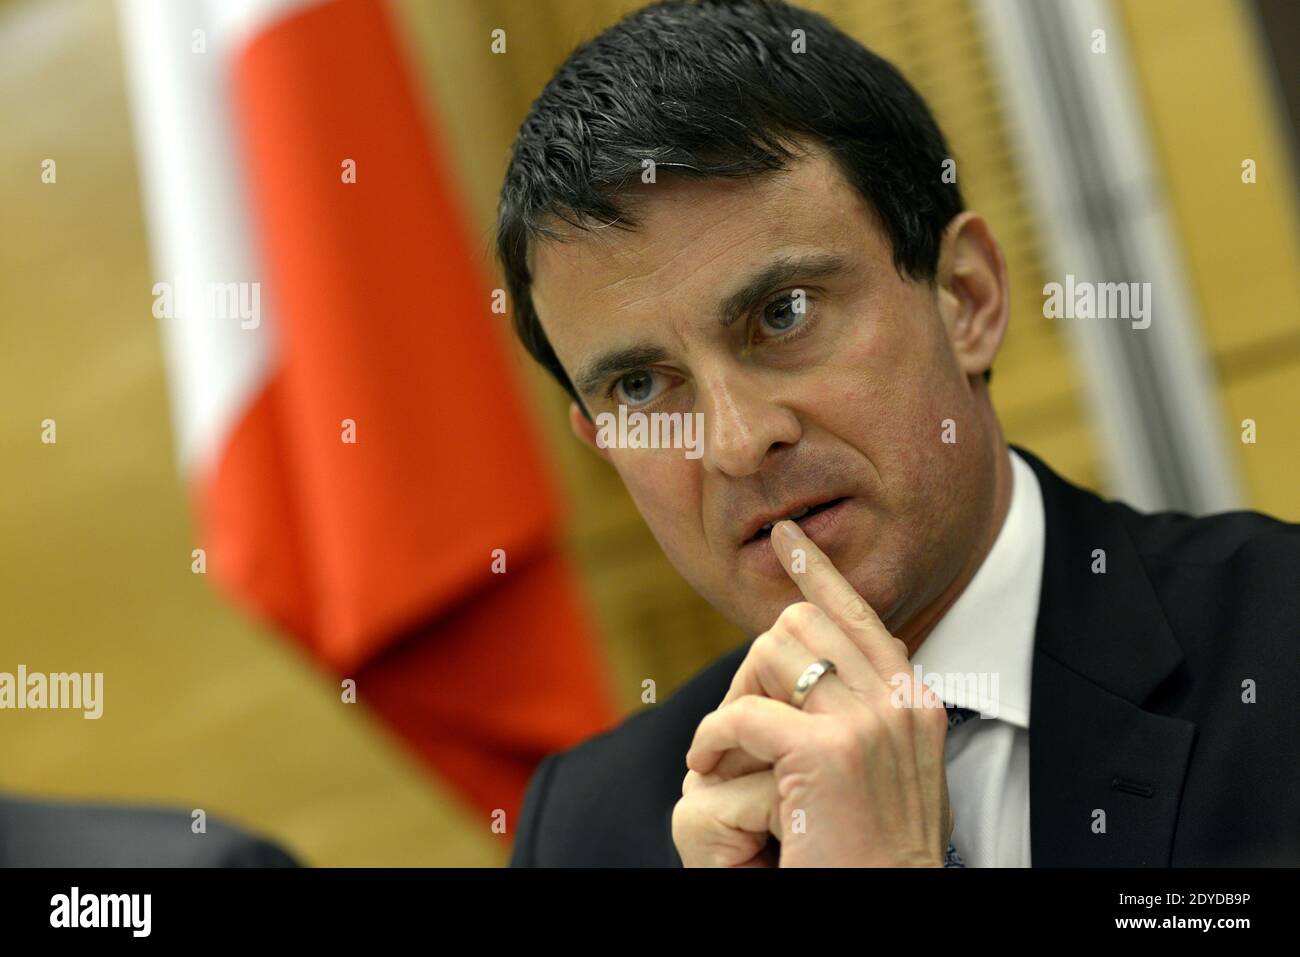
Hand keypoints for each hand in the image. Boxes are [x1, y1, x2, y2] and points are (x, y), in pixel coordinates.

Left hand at [675, 519, 953, 866]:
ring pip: (771, 654)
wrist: (882, 911)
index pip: (860, 616)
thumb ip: (860, 715)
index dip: (819, 574)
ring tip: (722, 756)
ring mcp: (868, 725)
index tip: (785, 538)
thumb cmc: (869, 856)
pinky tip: (708, 770)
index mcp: (915, 703)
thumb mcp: (882, 773)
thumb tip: (810, 668)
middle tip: (735, 726)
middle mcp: (900, 703)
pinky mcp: (826, 755)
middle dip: (752, 666)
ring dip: (731, 701)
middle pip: (800, 626)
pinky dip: (710, 740)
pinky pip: (741, 714)